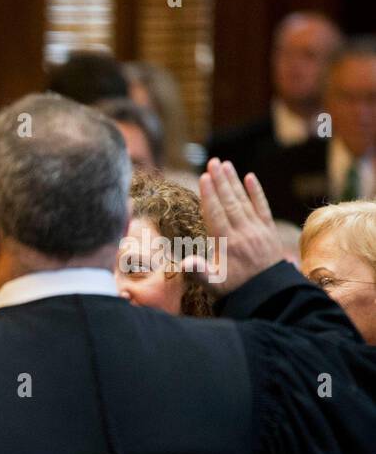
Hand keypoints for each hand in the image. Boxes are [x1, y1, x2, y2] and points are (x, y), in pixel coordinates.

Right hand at [191, 158, 283, 296]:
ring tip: (225, 164)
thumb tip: (185, 262)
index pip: (216, 214)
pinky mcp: (268, 230)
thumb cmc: (236, 288)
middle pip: (230, 202)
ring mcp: (257, 229)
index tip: (204, 177)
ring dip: (234, 181)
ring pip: (243, 201)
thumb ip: (199, 272)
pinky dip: (256, 191)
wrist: (268, 292)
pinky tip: (250, 177)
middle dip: (221, 181)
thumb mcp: (214, 284)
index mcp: (227, 243)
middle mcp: (243, 232)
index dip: (210, 195)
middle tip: (213, 162)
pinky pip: (262, 207)